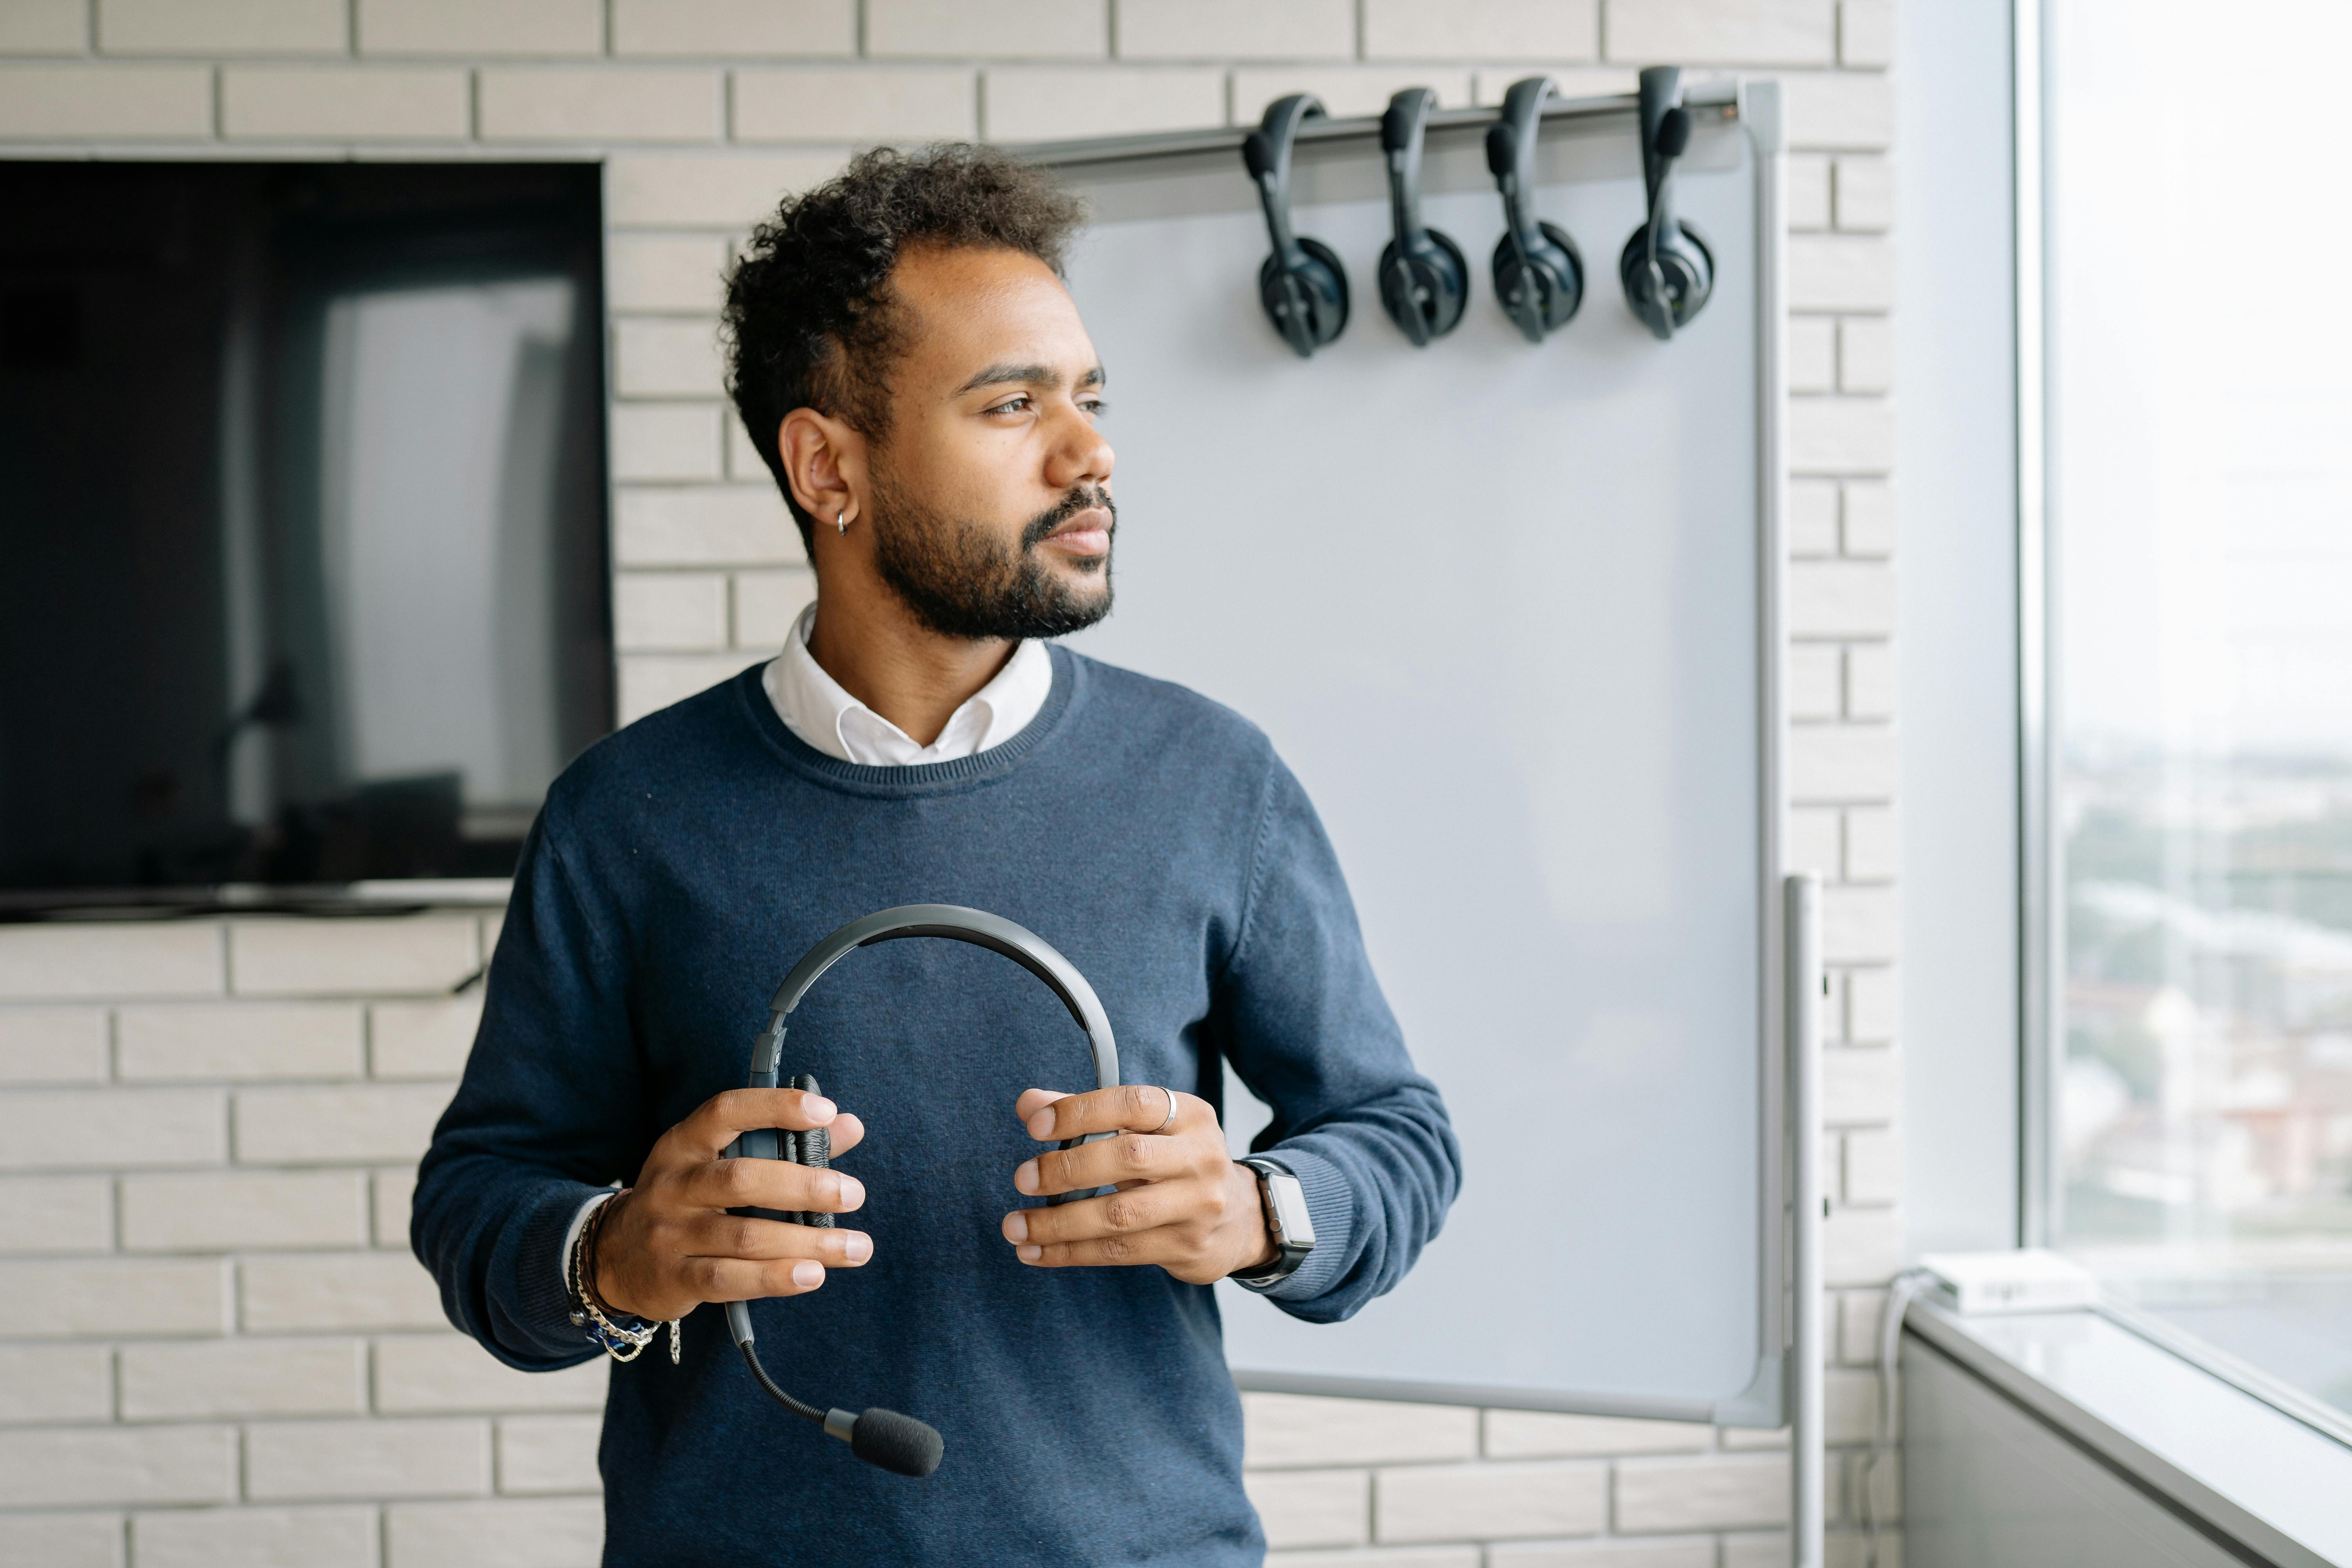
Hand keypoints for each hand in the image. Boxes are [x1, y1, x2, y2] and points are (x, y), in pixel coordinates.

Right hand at [595, 1087, 871, 1321]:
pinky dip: (775, 1278)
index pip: (726, 1111)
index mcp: (684, 1144)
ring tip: (855, 1246)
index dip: (775, 1107)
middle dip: (805, 1186)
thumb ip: (785, 1143)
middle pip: (742, 1179)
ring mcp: (669, 1234)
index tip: (826, 1112)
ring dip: (807, 1242)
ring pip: (744, 1237)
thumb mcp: (720, 1162)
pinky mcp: (674, 1279)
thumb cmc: (689, 1200)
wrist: (615, 1256)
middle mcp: (673, 1185)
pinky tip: (813, 1275)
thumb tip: (849, 1126)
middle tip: (854, 1193)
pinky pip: (729, 1279)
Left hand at [999, 1085, 1277, 1284]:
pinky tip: (1035, 1252)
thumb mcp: (1144, 1130)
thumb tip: (1029, 1104)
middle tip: (1023, 1178)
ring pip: (1119, 1215)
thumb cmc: (1175, 1163)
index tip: (1035, 1126)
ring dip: (1059, 1223)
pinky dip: (1070, 1253)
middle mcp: (1200, 1157)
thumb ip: (1086, 1114)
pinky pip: (1118, 1252)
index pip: (1132, 1104)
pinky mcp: (1187, 1247)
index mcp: (1188, 1115)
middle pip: (1128, 1158)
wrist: (1241, 1218)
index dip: (1081, 1112)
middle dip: (1067, 1169)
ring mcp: (1198, 1206)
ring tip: (1015, 1226)